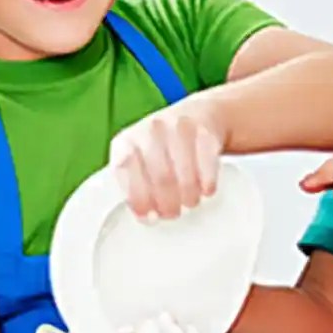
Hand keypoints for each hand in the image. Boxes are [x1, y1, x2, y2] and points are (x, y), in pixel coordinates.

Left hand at [109, 96, 228, 218]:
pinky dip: (207, 183)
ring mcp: (179, 127)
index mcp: (127, 140)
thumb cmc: (163, 148)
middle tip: (172, 213)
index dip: (138, 198)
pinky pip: (207, 166)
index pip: (125, 169)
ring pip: (185, 175)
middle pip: (160, 177)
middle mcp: (151, 129)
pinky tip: (206, 190)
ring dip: (188, 197)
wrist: (198, 115)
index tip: (149, 217)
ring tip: (189, 202)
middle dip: (167, 204)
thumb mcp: (140, 160)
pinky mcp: (205, 131)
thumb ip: (135, 185)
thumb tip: (145, 216)